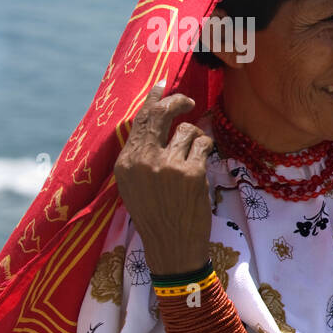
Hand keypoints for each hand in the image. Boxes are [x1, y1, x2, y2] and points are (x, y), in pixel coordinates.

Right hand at [114, 82, 215, 275]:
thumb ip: (142, 155)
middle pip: (160, 115)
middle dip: (176, 101)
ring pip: (187, 131)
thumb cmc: (156, 215)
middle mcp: (143, 161)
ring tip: (194, 156)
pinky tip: (202, 162)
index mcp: (126, 163)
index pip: (139, 121)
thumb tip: (156, 121)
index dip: (152, 100)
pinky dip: (206, 148)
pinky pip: (203, 145)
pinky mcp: (191, 173)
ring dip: (196, 137)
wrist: (171, 246)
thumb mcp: (135, 184)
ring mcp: (168, 166)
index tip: (161, 86)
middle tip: (188, 100)